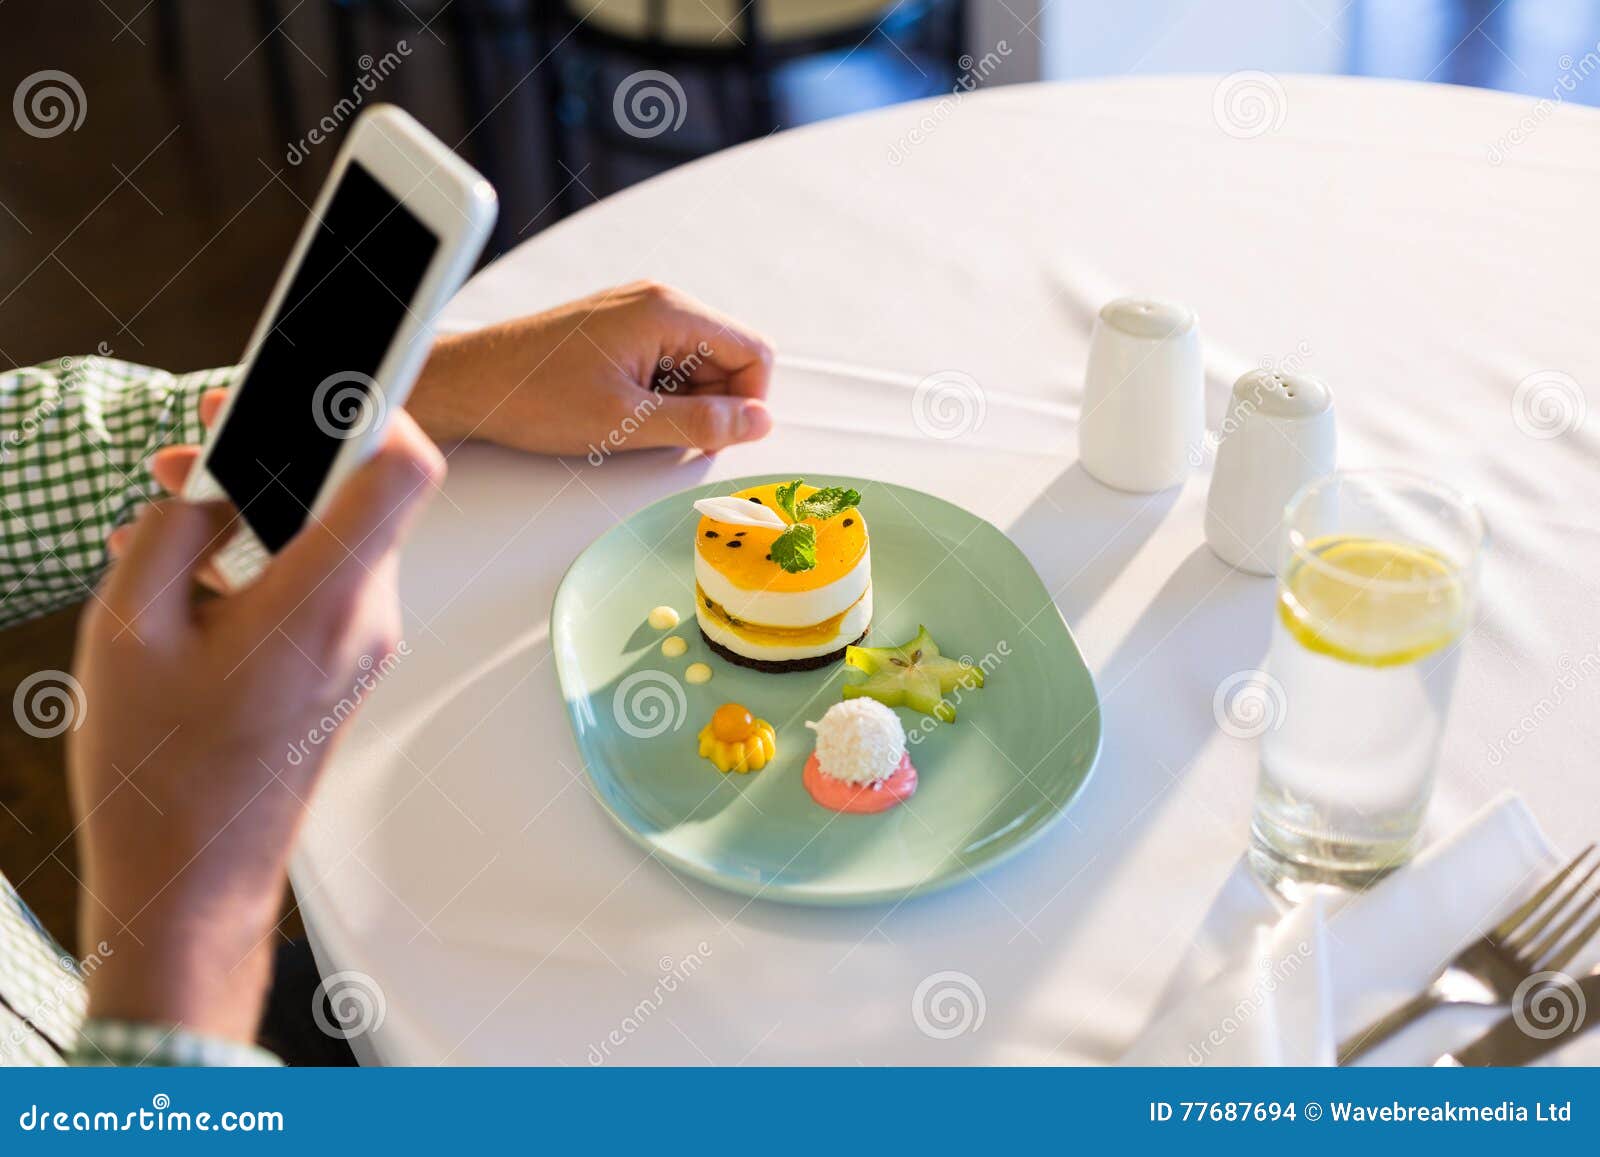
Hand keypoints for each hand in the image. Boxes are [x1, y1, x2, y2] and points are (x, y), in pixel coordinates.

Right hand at [72, 401, 442, 1041]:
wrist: (194, 880)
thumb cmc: (158, 770)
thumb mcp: (128, 627)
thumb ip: (173, 528)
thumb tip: (207, 472)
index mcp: (324, 597)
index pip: (402, 467)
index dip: (374, 402)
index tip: (324, 367)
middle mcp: (364, 615)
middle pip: (359, 487)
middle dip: (283, 445)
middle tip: (198, 433)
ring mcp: (361, 642)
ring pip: (333, 530)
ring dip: (261, 501)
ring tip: (168, 505)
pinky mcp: (343, 661)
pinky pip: (320, 574)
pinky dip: (264, 550)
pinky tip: (189, 565)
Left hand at [406, 281, 774, 456]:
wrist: (471, 384)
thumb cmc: (536, 398)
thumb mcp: (626, 422)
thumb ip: (702, 423)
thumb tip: (760, 423)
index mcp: (667, 311)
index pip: (753, 352)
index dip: (748, 403)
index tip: (717, 439)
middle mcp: (658, 301)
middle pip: (728, 358)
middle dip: (712, 406)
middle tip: (664, 438)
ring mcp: (638, 312)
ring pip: (699, 365)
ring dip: (683, 404)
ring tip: (633, 424)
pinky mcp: (621, 329)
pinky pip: (668, 363)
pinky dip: (660, 395)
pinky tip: (622, 412)